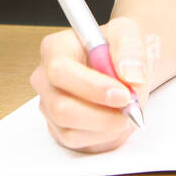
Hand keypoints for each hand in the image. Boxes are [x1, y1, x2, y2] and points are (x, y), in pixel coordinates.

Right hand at [30, 16, 150, 153]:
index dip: (93, 87)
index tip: (123, 94)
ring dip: (106, 127)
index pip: (61, 71)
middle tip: (130, 109)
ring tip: (127, 112)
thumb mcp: (128, 33)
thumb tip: (130, 74)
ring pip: (71, 130)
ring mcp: (48, 105)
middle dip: (101, 115)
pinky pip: (78, 142)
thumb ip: (130, 48)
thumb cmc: (117, 49)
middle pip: (61, 107)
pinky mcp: (57, 128)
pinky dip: (103, 137)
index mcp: (55, 48)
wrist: (120, 67)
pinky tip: (116, 120)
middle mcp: (44, 78)